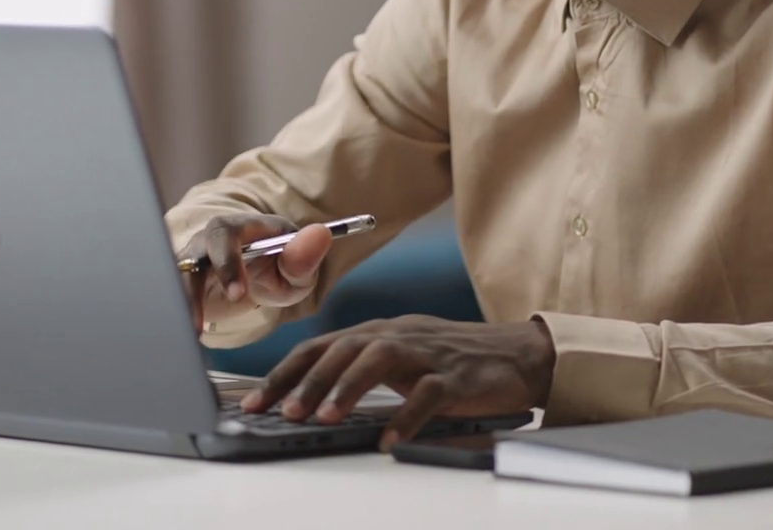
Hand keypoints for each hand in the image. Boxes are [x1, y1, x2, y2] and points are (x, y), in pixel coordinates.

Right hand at [177, 214, 334, 333]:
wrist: (261, 276)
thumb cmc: (281, 267)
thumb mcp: (299, 268)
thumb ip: (306, 257)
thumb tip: (319, 234)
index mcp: (242, 228)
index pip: (226, 233)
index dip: (227, 262)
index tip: (237, 293)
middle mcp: (211, 239)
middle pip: (193, 252)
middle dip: (193, 286)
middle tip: (199, 321)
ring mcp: (194, 259)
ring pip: (176, 274)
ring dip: (180, 302)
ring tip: (188, 333)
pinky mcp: (184, 280)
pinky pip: (172, 293)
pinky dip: (175, 313)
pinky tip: (181, 335)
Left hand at [241, 316, 555, 447]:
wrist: (518, 354)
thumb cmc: (452, 359)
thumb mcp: (400, 358)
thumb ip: (360, 369)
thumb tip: (310, 395)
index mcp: (378, 333)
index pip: (320, 347)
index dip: (284, 372)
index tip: (253, 402)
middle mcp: (397, 336)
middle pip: (343, 348)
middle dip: (308, 380)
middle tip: (282, 411)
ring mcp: (427, 353)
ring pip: (379, 360)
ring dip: (347, 388)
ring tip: (324, 418)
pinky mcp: (457, 376)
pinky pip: (428, 395)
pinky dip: (406, 417)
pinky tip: (388, 440)